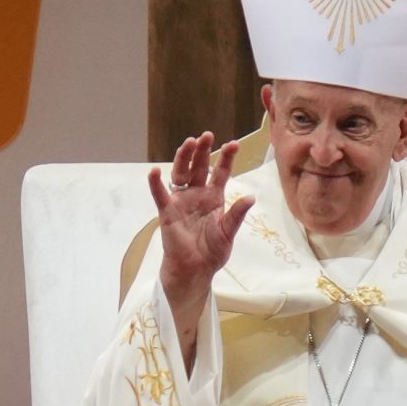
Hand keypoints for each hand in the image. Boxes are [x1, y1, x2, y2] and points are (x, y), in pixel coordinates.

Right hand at [149, 132, 255, 356]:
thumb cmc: (212, 252)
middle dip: (203, 151)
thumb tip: (251, 198)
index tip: (233, 144)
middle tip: (207, 135)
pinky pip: (160, 195)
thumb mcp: (228, 232)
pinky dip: (156, 183)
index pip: (220, 173)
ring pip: (181, 173)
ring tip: (188, 143)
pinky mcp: (167, 212)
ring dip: (183, 158)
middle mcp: (197, 195)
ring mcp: (181, 201)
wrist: (195, 270)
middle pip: (199, 167)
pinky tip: (155, 171)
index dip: (226, 158)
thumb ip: (236, 215)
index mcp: (214, 198)